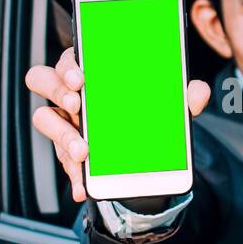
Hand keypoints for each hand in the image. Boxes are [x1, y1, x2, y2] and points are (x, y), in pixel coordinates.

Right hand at [26, 46, 210, 202]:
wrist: (145, 152)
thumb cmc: (147, 112)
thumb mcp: (169, 106)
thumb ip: (184, 96)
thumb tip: (199, 91)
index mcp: (91, 71)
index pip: (71, 57)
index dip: (70, 64)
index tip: (81, 77)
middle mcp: (70, 92)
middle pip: (43, 79)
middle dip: (57, 90)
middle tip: (77, 104)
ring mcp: (64, 121)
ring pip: (44, 118)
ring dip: (61, 134)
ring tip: (82, 151)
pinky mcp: (67, 151)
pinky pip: (62, 161)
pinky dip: (74, 175)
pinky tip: (83, 186)